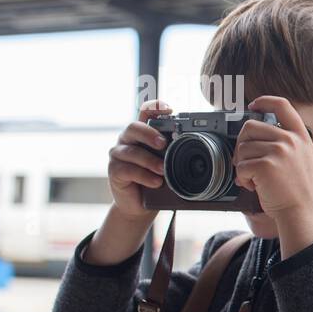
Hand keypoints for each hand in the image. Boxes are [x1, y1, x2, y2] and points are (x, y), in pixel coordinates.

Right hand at [107, 100, 169, 219]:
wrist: (140, 204)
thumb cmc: (155, 179)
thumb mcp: (167, 164)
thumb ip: (175, 153)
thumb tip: (198, 149)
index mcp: (142, 134)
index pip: (145, 113)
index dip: (155, 107)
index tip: (169, 109)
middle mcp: (128, 140)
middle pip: (134, 127)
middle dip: (150, 134)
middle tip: (164, 143)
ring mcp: (119, 155)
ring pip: (131, 151)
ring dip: (149, 160)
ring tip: (163, 170)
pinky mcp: (114, 171)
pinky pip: (127, 169)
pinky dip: (144, 175)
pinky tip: (156, 182)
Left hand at [234, 96, 312, 254]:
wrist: (304, 213)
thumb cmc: (302, 192)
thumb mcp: (307, 160)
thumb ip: (292, 144)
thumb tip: (264, 136)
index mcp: (301, 137)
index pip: (283, 106)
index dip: (265, 101)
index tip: (254, 106)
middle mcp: (290, 141)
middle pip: (251, 126)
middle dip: (242, 144)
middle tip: (246, 161)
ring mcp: (279, 152)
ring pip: (243, 147)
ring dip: (242, 164)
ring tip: (254, 179)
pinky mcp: (266, 165)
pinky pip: (242, 166)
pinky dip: (242, 178)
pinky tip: (253, 186)